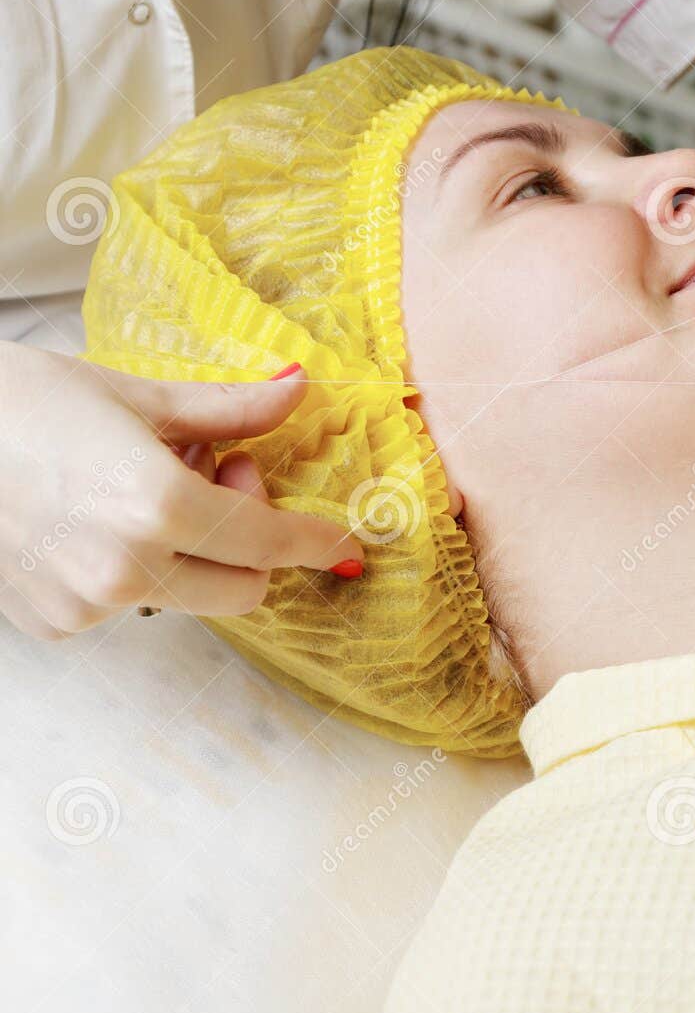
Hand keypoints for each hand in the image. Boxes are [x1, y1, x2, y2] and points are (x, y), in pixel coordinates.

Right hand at [0, 348, 364, 639]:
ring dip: (192, 552)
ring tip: (143, 489)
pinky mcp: (54, 623)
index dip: (315, 541)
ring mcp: (86, 606)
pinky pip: (129, 605)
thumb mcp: (140, 398)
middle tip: (218, 474)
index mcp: (156, 507)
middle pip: (243, 588)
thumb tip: (298, 389)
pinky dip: (134, 568)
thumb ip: (229, 410)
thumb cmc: (27, 403)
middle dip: (253, 541)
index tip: (344, 544)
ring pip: (186, 596)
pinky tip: (95, 519)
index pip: (268, 541)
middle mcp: (126, 570)